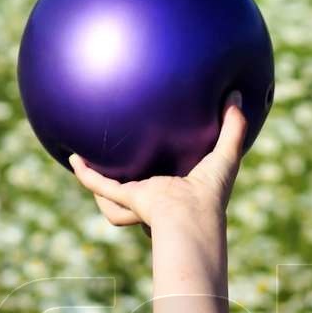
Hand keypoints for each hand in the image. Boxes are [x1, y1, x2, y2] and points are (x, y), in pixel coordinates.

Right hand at [69, 92, 248, 237]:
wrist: (190, 215)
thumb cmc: (211, 192)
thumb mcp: (227, 155)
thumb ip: (233, 127)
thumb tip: (237, 97)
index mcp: (182, 191)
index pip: (172, 184)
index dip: (168, 173)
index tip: (164, 158)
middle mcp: (158, 197)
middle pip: (139, 194)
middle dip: (129, 185)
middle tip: (121, 163)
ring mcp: (139, 200)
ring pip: (114, 199)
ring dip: (101, 186)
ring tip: (87, 164)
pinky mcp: (125, 199)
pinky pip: (99, 186)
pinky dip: (87, 175)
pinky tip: (74, 159)